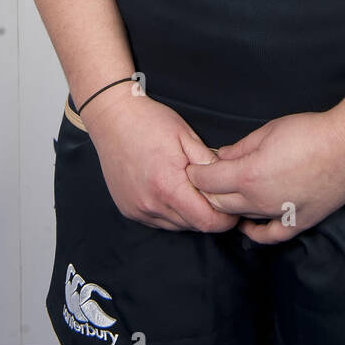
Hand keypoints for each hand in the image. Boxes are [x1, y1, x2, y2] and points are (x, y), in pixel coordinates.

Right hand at [80, 84, 240, 232]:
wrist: (113, 118)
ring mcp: (137, 210)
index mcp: (168, 186)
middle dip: (208, 214)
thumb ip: (208, 165)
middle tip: (212, 193)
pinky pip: (158, 221)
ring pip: (176, 225)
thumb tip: (226, 184)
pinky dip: (170, 211)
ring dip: (188, 213)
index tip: (231, 210)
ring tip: (189, 188)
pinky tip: (170, 190)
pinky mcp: (128, 210)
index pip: (206, 222)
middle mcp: (151, 204)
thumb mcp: (187, 136)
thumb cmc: (150, 122)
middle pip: (192, 226)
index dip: (224, 219)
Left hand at [184, 110, 344, 243]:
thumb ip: (241, 147)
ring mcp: (277, 215)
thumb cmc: (309, 133)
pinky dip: (254, 232)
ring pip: (241, 217)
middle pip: (219, 202)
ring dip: (230, 206)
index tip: (193, 168)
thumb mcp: (268, 130)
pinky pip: (268, 235)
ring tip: (228, 193)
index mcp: (247, 175)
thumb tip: (221, 156)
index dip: (196, 173)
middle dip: (208, 191)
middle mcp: (258, 200)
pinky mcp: (296, 222)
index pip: (207, 181)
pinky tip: (248, 226)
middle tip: (208, 179)